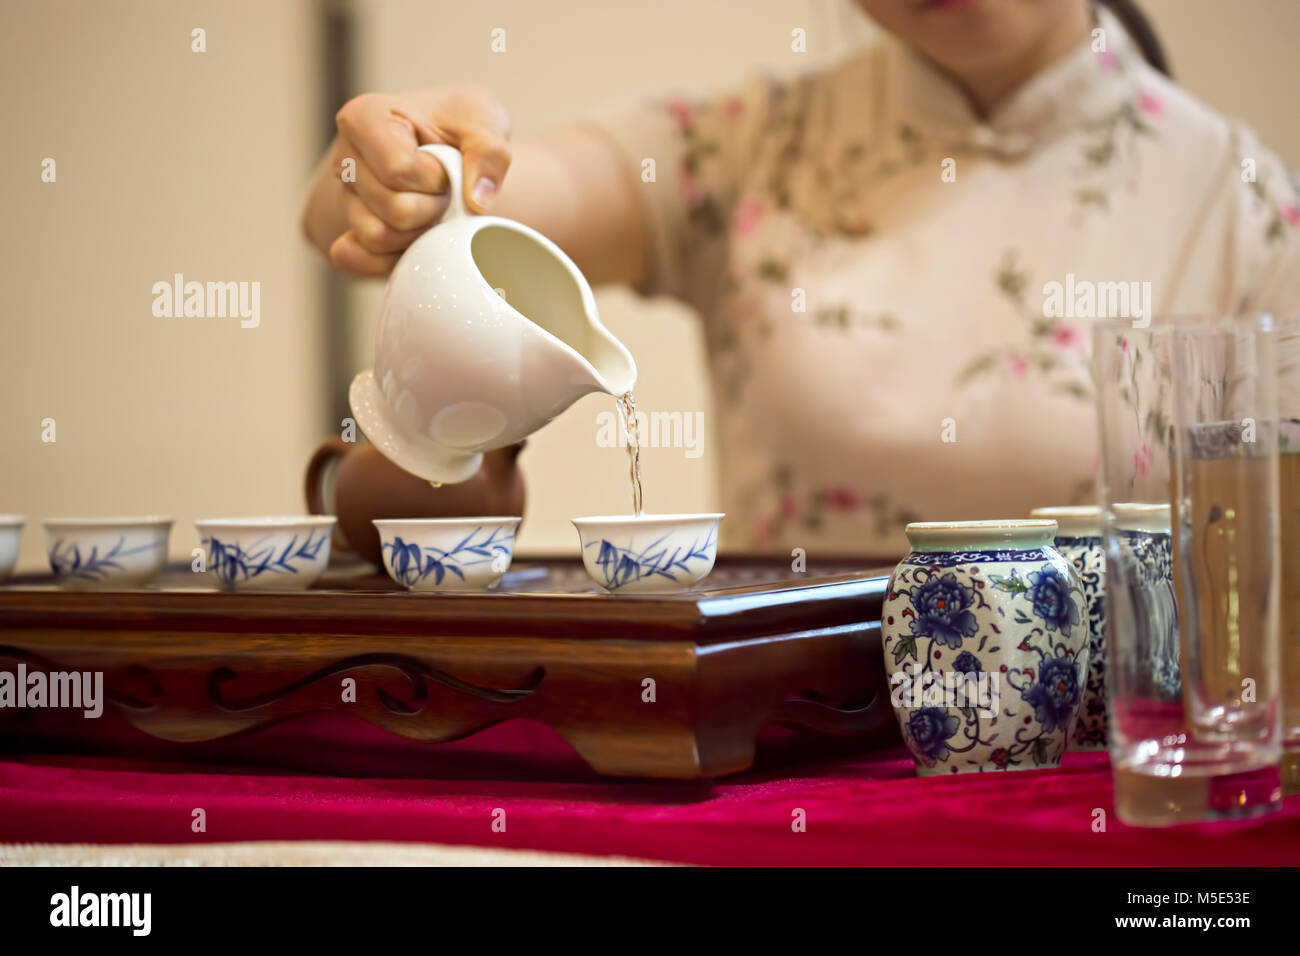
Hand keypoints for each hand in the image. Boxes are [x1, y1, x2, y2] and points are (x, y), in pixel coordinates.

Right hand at [305, 85, 511, 275]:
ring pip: (377, 237)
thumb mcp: (484, 120)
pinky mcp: (349, 233)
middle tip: (445, 192)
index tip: (447, 167)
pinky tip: (419, 240)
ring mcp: (345, 198)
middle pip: (392, 208)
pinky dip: (394, 259)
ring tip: (432, 210)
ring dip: (418, 234)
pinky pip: (357, 260)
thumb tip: (478, 201)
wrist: (449, 147)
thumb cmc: (458, 127)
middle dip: (432, 208)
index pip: (399, 170)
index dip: (436, 179)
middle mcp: (344, 158)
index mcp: (364, 118)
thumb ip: (490, 153)